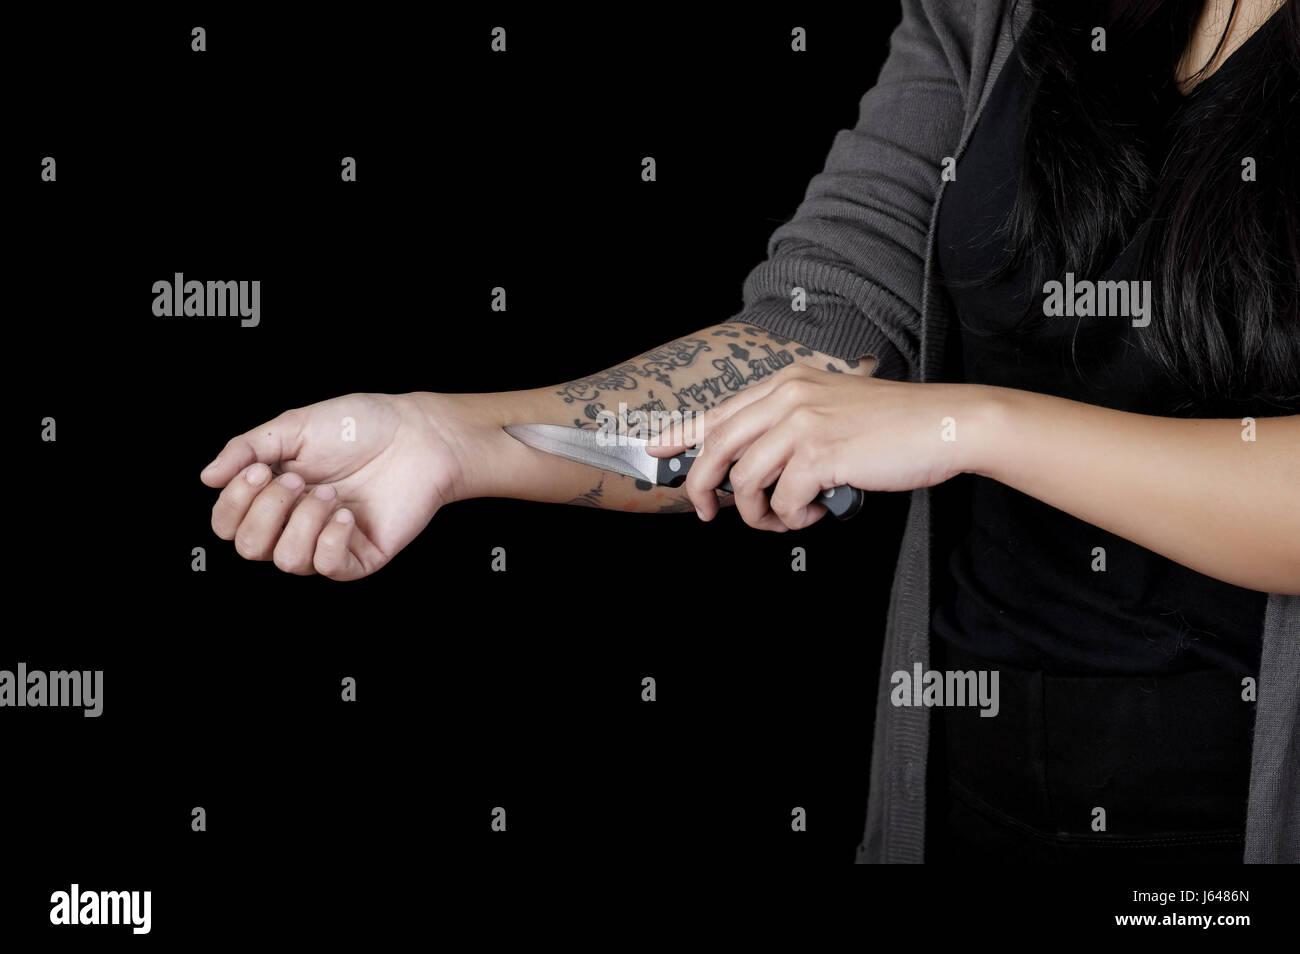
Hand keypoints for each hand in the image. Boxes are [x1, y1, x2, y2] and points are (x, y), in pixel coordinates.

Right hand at [200, 392, 465, 578]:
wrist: (417, 434)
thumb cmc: (359, 426)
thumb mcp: (294, 428)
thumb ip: (246, 449)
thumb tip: (207, 477)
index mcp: (272, 496)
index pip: (227, 525)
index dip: (234, 503)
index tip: (258, 470)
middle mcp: (295, 525)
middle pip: (248, 548)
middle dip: (267, 511)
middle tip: (299, 480)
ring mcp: (327, 543)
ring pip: (286, 561)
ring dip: (302, 522)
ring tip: (330, 493)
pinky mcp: (360, 557)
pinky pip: (328, 568)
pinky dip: (330, 540)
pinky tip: (346, 514)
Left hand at [647, 364, 996, 530]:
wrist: (946, 423)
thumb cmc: (896, 422)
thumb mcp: (834, 406)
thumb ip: (792, 425)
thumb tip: (753, 467)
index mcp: (788, 382)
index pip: (720, 410)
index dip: (682, 434)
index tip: (657, 450)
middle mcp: (789, 396)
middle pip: (717, 446)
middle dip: (703, 487)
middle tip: (708, 512)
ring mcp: (803, 423)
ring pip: (747, 481)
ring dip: (760, 513)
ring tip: (786, 517)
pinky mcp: (821, 454)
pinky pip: (784, 501)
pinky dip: (794, 518)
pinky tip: (817, 511)